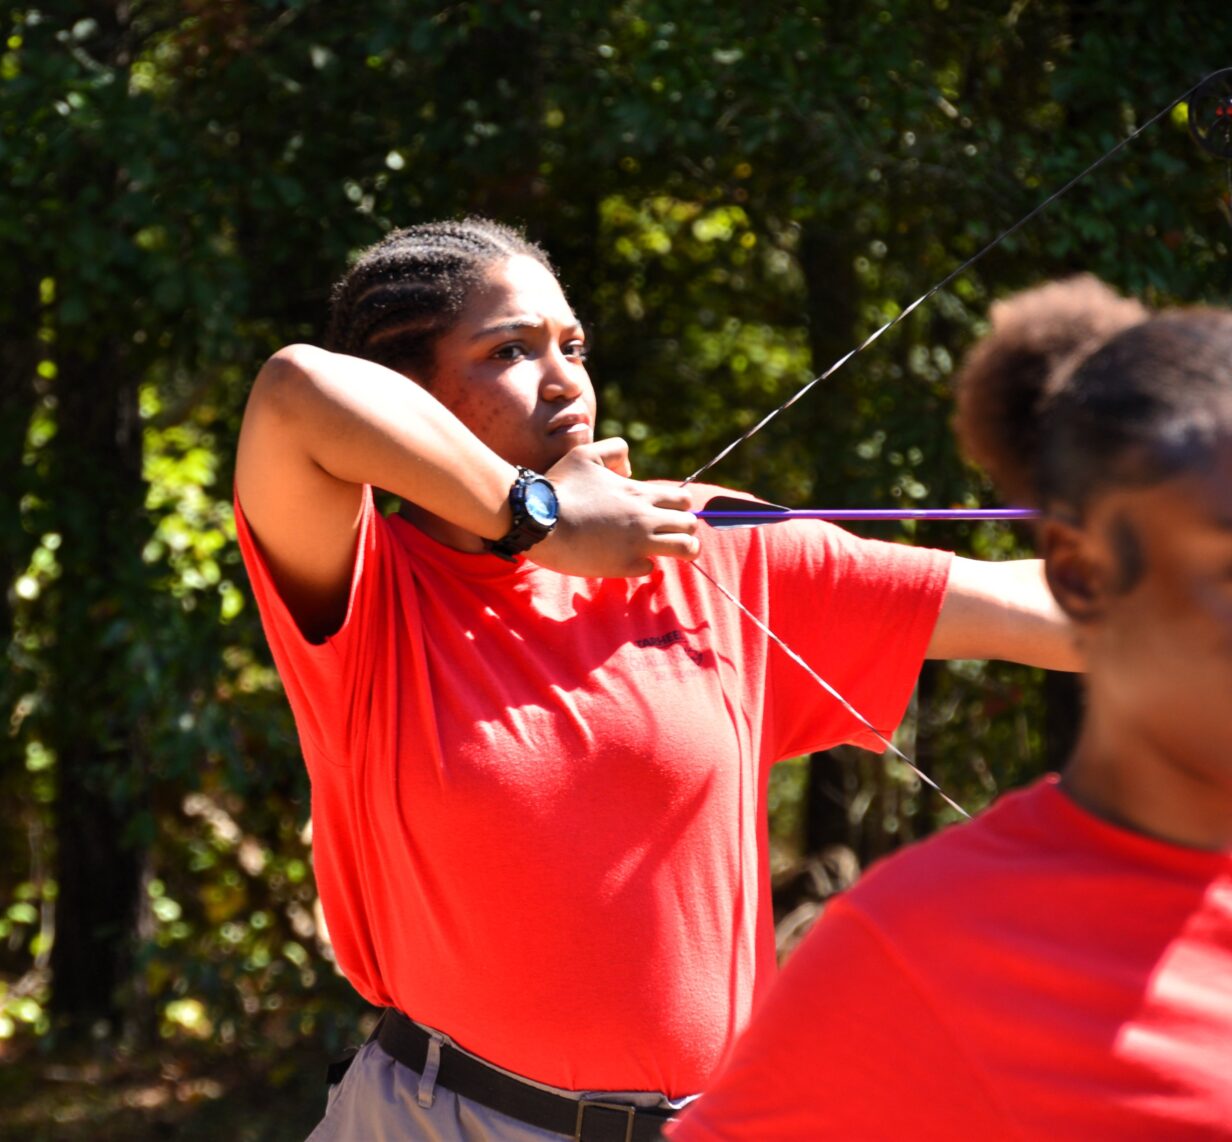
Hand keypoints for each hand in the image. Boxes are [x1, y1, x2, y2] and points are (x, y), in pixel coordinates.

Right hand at [532, 438, 700, 576]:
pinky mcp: (624, 566)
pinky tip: (631, 561)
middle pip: (691, 525)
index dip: (680, 506)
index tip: (670, 512)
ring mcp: (637, 544)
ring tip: (673, 553)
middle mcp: (645, 518)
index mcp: (639, 493)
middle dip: (687, 528)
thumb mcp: (586, 455)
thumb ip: (615, 452)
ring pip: (685, 549)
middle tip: (674, 533)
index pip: (683, 499)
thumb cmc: (560, 487)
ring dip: (683, 550)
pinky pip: (649, 568)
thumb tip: (630, 471)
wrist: (538, 521)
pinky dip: (644, 565)